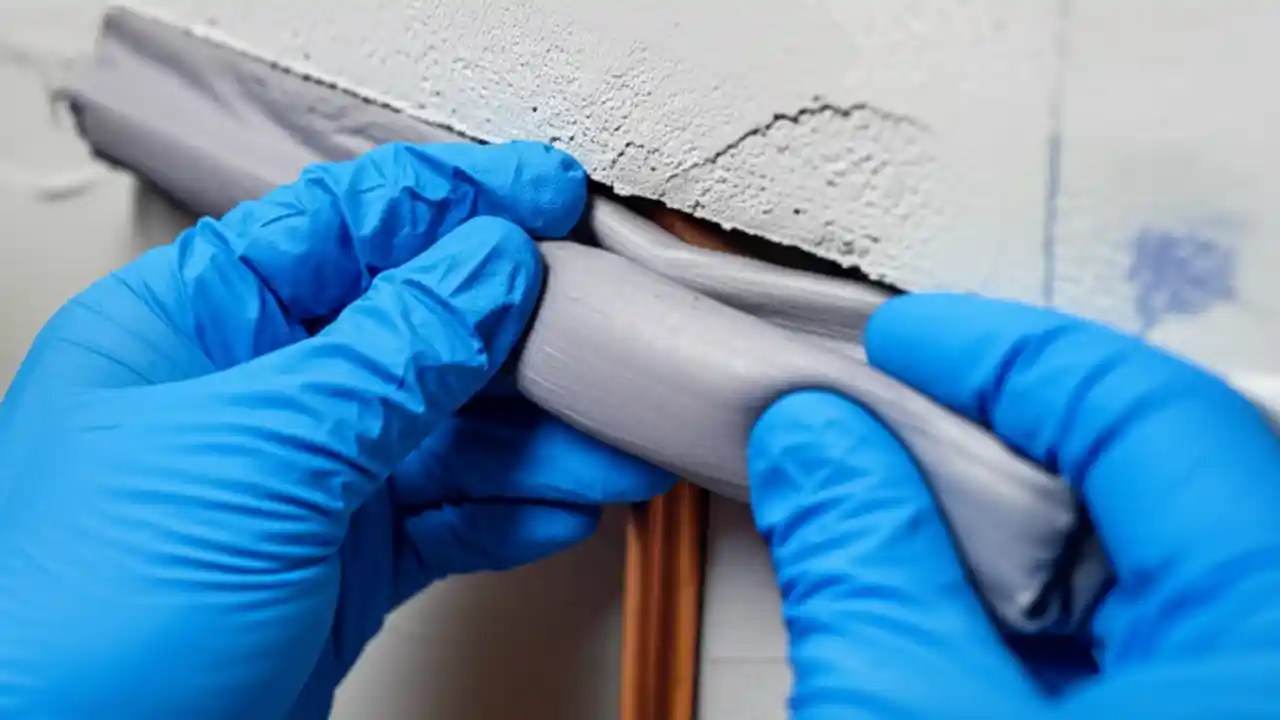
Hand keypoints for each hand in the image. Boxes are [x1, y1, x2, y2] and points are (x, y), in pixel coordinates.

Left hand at [0, 141, 671, 717]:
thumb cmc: (84, 620)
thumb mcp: (261, 453)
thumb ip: (390, 353)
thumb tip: (489, 266)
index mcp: (195, 325)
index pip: (340, 226)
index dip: (451, 202)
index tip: (547, 191)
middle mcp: (254, 393)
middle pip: (412, 329)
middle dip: (518, 335)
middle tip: (604, 328)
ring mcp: (304, 485)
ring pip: (446, 433)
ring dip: (539, 441)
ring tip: (614, 448)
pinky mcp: (343, 567)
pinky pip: (447, 519)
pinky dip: (509, 514)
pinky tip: (563, 508)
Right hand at [749, 294, 1279, 716]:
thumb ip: (863, 567)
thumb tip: (817, 442)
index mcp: (1260, 632)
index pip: (1147, 415)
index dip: (1004, 356)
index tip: (903, 344)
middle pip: (1170, 464)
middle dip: (1016, 427)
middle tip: (907, 416)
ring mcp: (1262, 689)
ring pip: (1176, 545)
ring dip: (1039, 514)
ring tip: (928, 510)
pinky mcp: (1225, 717)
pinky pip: (1177, 621)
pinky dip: (1073, 593)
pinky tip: (989, 608)